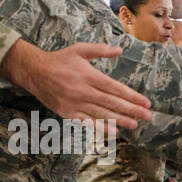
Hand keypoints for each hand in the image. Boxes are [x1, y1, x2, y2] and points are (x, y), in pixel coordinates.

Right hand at [0, 41, 151, 128]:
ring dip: (120, 120)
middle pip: (112, 102)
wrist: (33, 71)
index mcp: (88, 75)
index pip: (115, 88)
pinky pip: (87, 122)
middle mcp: (83, 91)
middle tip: (148, 117)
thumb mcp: (79, 49)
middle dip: (132, 110)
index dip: (132, 97)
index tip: (146, 103)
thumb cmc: (60, 59)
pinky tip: (113, 131)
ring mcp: (75, 103)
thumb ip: (100, 50)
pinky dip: (101, 127)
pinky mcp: (68, 113)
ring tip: (135, 125)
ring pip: (102, 114)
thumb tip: (120, 50)